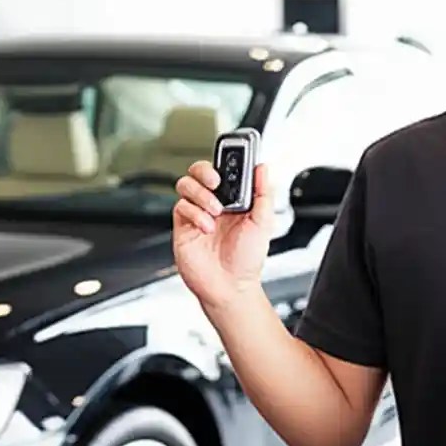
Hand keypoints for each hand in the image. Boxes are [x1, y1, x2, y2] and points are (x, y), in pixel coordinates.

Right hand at [172, 160, 273, 311]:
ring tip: (216, 211)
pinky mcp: (183, 227)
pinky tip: (207, 227)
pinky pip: (181, 207)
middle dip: (205, 171)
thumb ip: (263, 193)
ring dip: (201, 194)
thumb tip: (262, 167)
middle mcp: (213, 203)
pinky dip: (195, 214)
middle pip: (198, 171)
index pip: (224, 170)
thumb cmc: (247, 259)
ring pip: (186, 185)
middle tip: (216, 182)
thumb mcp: (264, 223)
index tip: (230, 158)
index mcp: (233, 199)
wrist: (230, 287)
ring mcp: (197, 214)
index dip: (225, 160)